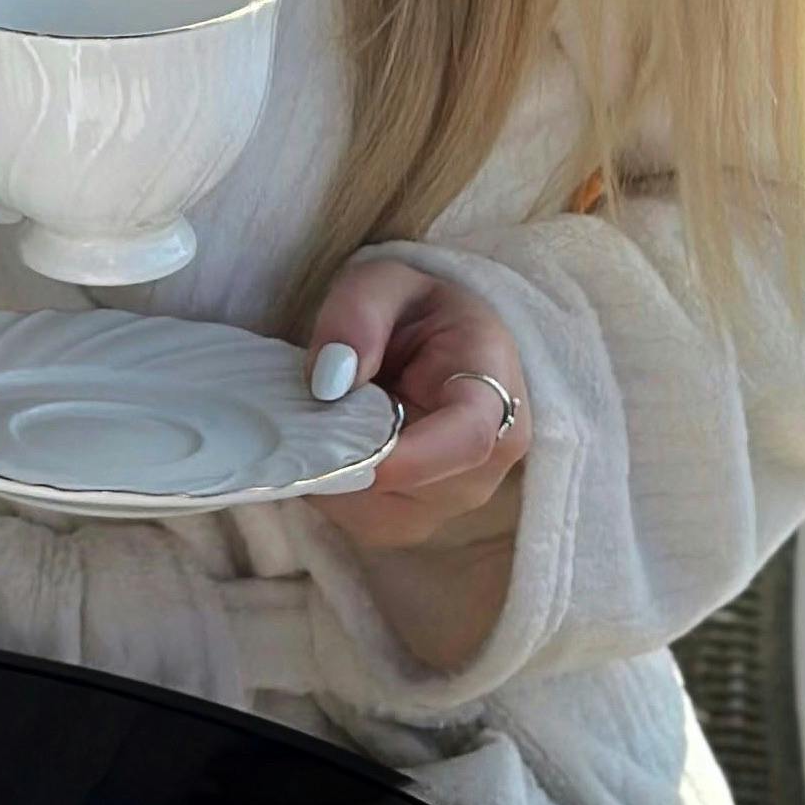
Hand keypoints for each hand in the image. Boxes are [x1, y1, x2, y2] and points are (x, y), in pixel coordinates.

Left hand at [304, 259, 529, 555]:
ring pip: (369, 504)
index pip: (466, 439)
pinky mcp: (410, 522)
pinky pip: (354, 515)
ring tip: (330, 413)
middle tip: (309, 400)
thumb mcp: (385, 282)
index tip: (342, 445)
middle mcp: (487, 464)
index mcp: (494, 394)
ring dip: (332, 464)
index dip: (407, 453)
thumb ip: (356, 314)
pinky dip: (329, 481)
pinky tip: (334, 440)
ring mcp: (450, 502)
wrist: (439, 349)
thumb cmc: (416, 312)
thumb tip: (330, 381)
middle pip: (403, 480)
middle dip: (342, 447)